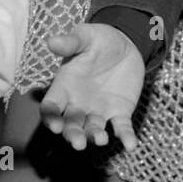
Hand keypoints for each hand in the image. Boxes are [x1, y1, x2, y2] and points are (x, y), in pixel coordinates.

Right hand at [39, 24, 143, 150]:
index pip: (51, 107)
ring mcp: (98, 111)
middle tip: (79, 143)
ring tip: (102, 140)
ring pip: (93, 129)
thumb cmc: (99, 40)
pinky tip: (131, 145)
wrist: (126, 45)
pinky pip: (121, 127)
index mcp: (64, 88)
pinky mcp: (119, 112)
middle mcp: (78, 105)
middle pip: (71, 124)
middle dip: (73, 134)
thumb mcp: (86, 36)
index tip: (55, 126)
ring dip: (96, 136)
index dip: (51, 117)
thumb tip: (51, 40)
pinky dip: (126, 137)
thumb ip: (71, 42)